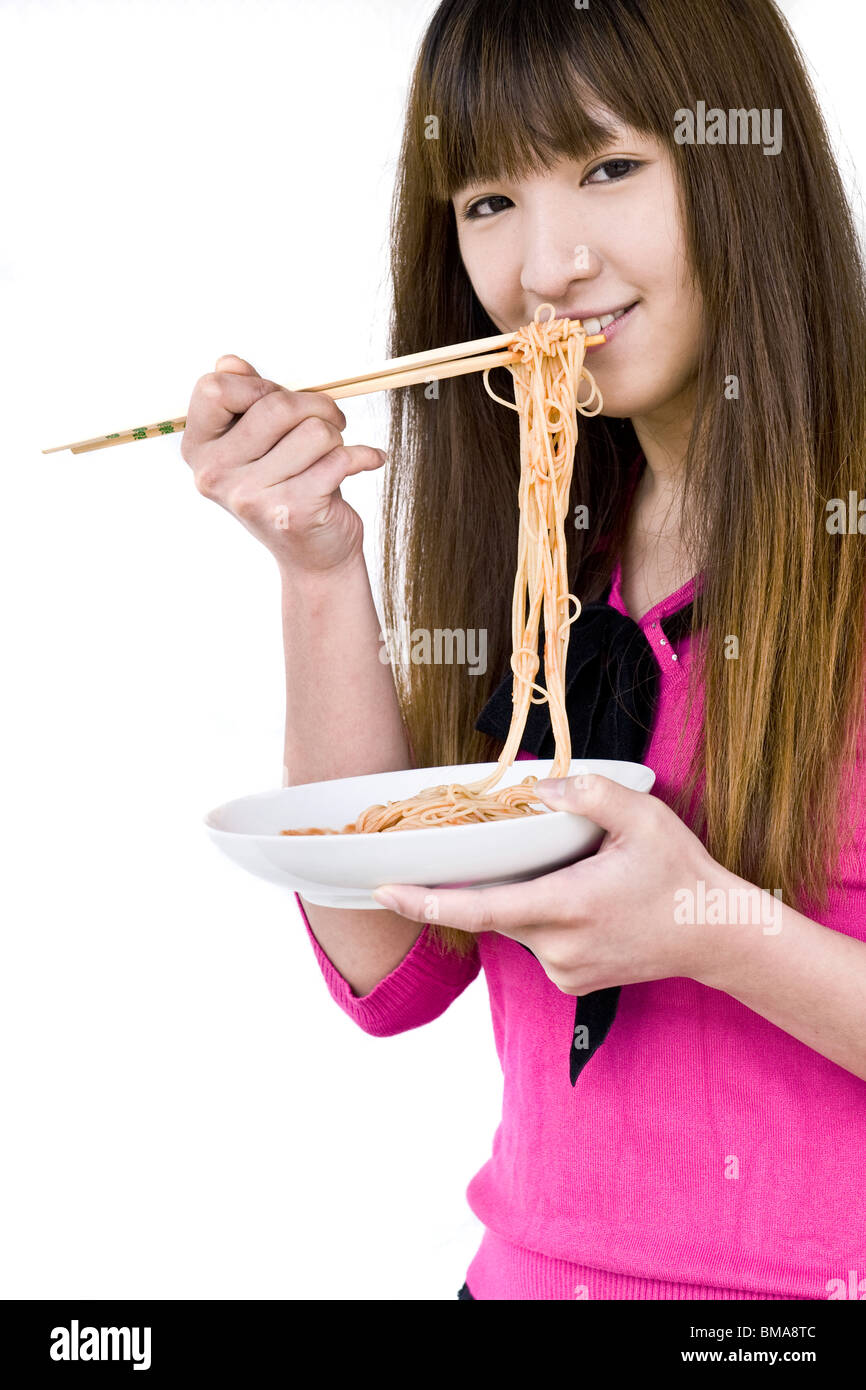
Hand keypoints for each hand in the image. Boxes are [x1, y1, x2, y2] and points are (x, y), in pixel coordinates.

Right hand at [181, 354, 386, 573]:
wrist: (313, 556)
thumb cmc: (289, 487)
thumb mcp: (258, 443)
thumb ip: (244, 400)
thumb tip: (229, 361)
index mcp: (200, 449)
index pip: (214, 388)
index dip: (258, 384)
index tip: (282, 400)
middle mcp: (216, 474)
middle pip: (277, 406)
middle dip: (317, 405)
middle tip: (331, 421)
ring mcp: (251, 496)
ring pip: (315, 431)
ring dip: (337, 435)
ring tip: (335, 452)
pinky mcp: (290, 512)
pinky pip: (340, 458)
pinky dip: (364, 455)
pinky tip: (370, 461)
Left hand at [372, 773, 731, 994]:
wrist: (715, 935)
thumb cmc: (680, 873)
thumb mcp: (644, 817)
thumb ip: (589, 793)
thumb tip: (537, 788)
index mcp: (567, 906)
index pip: (479, 909)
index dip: (425, 904)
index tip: (384, 892)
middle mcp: (558, 947)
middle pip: (496, 909)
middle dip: (493, 878)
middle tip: (535, 852)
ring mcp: (564, 971)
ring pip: (516, 924)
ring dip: (526, 896)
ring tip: (582, 877)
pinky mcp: (571, 983)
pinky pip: (536, 941)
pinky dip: (543, 916)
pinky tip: (584, 902)